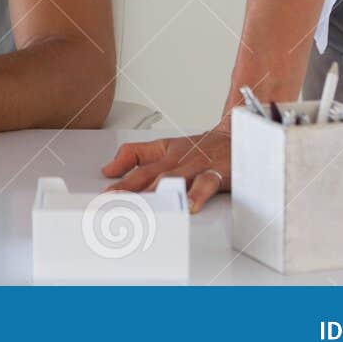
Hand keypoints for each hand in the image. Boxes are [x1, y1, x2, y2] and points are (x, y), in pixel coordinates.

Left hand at [101, 125, 232, 213]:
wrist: (237, 136)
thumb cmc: (202, 147)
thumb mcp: (165, 146)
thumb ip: (135, 155)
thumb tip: (108, 168)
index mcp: (164, 154)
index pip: (136, 166)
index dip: (120, 181)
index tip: (105, 195)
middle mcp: (178, 159)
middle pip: (151, 175)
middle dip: (133, 191)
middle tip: (119, 205)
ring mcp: (197, 165)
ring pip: (175, 178)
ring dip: (159, 192)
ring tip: (146, 205)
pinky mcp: (218, 171)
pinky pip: (207, 182)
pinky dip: (198, 193)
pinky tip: (190, 205)